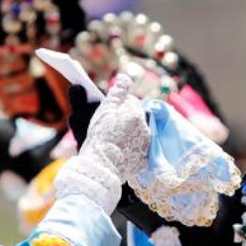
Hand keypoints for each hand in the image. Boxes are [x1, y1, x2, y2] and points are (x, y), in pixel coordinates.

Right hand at [55, 75, 148, 211]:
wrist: (100, 167)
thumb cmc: (99, 137)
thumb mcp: (105, 110)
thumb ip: (117, 92)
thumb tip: (124, 77)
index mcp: (136, 114)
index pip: (129, 101)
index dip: (117, 105)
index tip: (108, 112)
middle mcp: (145, 129)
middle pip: (134, 117)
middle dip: (124, 118)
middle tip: (108, 127)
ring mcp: (145, 145)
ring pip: (136, 132)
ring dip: (127, 132)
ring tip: (112, 140)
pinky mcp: (143, 159)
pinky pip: (137, 148)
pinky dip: (129, 147)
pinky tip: (117, 151)